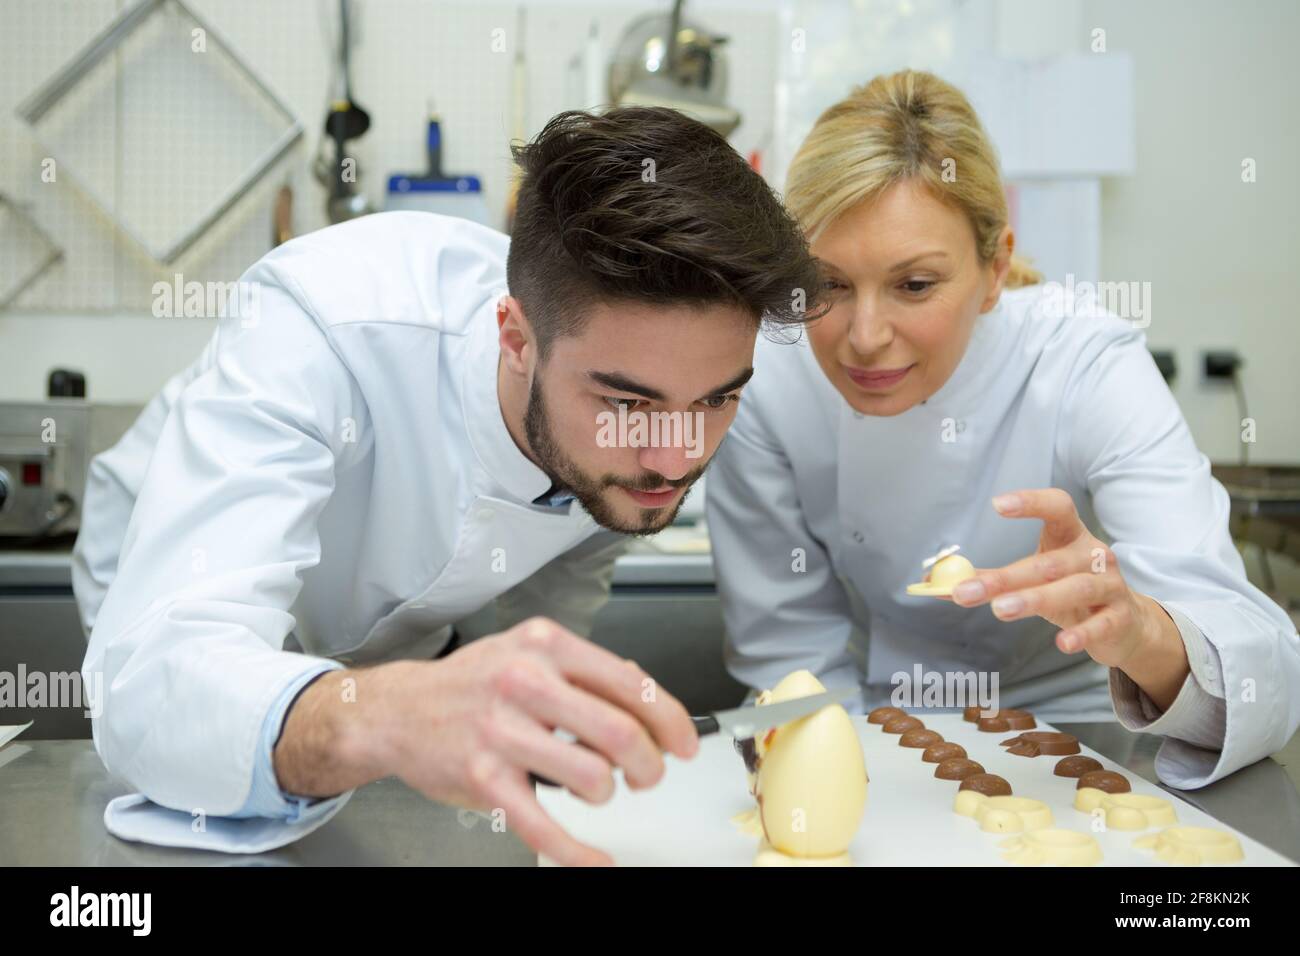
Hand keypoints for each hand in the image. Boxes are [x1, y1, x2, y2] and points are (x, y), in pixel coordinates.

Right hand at [352, 617, 697, 865]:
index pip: (630, 683)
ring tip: (598, 789)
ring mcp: (501, 732)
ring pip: (591, 776)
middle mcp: (524, 682)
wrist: (398, 710)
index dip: (670, 719)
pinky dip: (580, 852)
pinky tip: (596, 858)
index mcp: (545, 645)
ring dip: (609, 794)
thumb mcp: (529, 652)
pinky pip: (544, 826)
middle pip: (619, 732)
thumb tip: (646, 697)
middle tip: (648, 775)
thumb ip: (587, 670)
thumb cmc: (470, 683)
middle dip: (649, 764)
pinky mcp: (483, 779)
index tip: (685, 743)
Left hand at [950, 488, 1168, 669]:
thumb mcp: (1036, 579)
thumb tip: (940, 585)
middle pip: (1049, 562)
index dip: (1031, 503)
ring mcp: (1111, 585)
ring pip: (1073, 588)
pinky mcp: (1120, 617)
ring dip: (1035, 599)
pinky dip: (1082, 633)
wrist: (1127, 624)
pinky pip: (1100, 624)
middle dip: (1006, 577)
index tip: (996, 504)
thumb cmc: (1070, 592)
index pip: (1058, 507)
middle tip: (968, 590)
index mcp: (1071, 536)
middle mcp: (1093, 554)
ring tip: (1000, 610)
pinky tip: (1062, 643)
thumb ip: (993, 578)